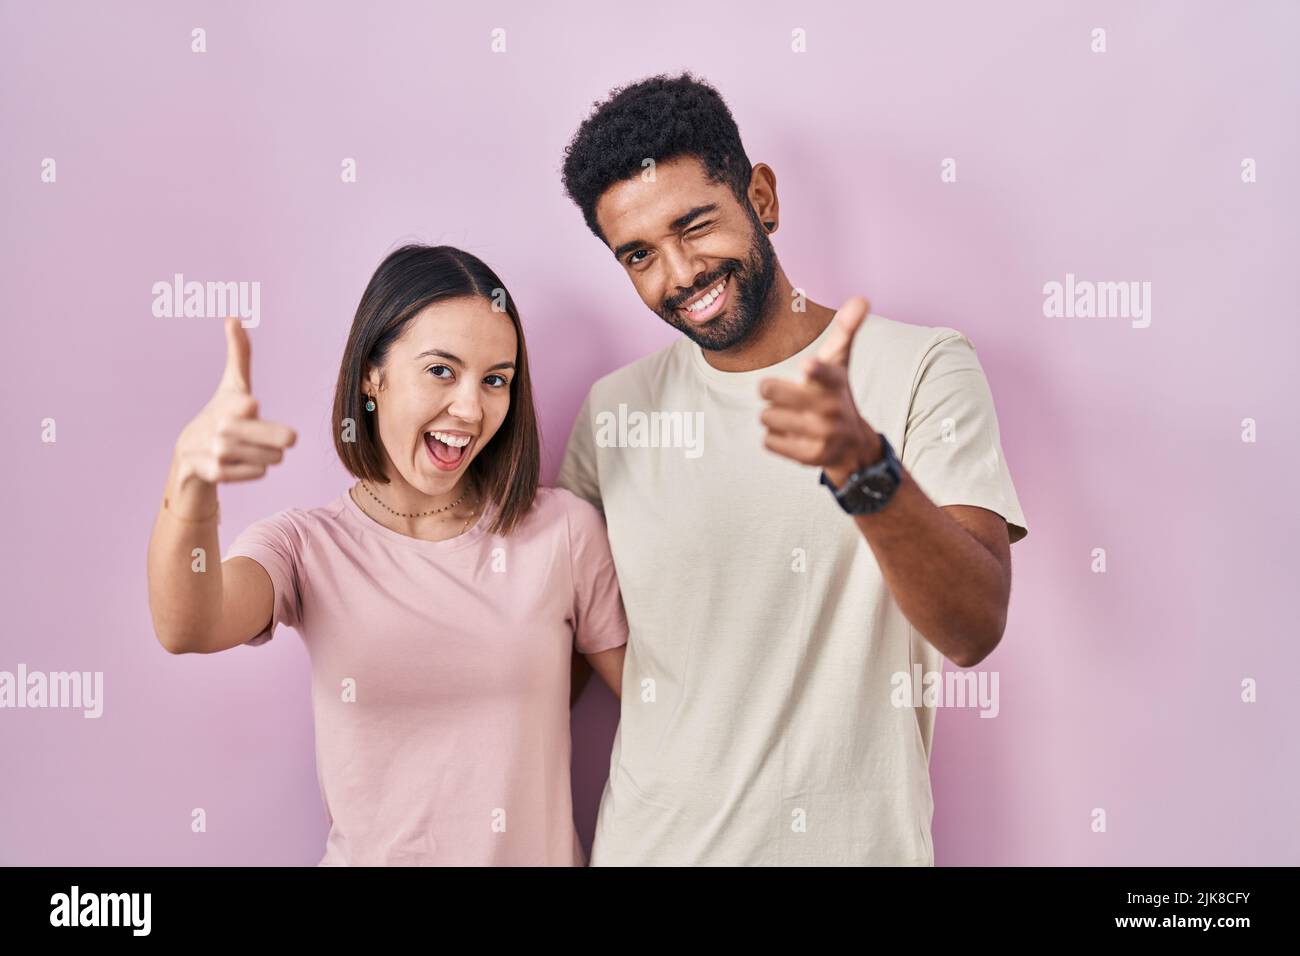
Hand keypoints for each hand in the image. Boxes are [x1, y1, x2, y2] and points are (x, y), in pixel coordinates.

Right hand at [173, 318, 296, 486]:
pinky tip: (241, 462)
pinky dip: (254, 469)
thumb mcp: (233, 384)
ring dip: (268, 455)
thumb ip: (239, 353)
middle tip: (270, 437)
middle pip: (281, 440)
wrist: (188, 453)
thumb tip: (233, 317)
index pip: (248, 406)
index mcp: (232, 403)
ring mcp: (218, 452)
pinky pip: (257, 474)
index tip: (250, 406)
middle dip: (278, 440)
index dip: (251, 408)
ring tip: (251, 448)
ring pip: (271, 459)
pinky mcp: (216, 474)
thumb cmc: (222, 413)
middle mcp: (222, 427)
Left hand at [759, 296, 880, 485]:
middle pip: (770, 392)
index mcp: (834, 381)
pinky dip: (774, 437)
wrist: (853, 445)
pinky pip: (769, 441)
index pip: (824, 373)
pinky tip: (793, 435)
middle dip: (769, 390)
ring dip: (772, 416)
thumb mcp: (841, 363)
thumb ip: (846, 330)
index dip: (815, 370)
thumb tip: (862, 298)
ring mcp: (821, 435)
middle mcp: (830, 409)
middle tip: (782, 393)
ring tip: (792, 416)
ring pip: (766, 417)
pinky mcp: (810, 456)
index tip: (807, 366)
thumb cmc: (837, 393)